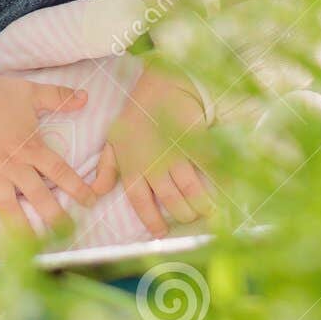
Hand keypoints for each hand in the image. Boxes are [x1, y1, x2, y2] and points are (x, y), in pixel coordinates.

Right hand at [0, 53, 95, 241]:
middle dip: (55, 217)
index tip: (91, 202)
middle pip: (40, 197)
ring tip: (30, 248)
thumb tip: (85, 97)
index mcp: (32, 147)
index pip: (61, 172)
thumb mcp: (31, 92)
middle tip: (67, 233)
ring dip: (20, 229)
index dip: (78, 188)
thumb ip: (58, 97)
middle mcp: (15, 165)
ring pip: (9, 207)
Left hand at [92, 69, 210, 238]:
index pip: (141, 204)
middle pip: (172, 202)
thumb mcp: (113, 141)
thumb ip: (107, 169)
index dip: (152, 222)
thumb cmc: (135, 115)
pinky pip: (209, 171)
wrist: (160, 87)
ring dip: (202, 206)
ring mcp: (175, 155)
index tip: (162, 232)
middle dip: (183, 215)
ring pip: (192, 192)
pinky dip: (219, 183)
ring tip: (209, 212)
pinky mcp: (195, 144)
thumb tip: (95, 194)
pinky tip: (225, 191)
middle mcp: (153, 166)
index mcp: (132, 168)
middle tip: (191, 218)